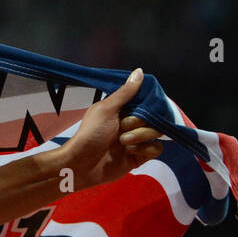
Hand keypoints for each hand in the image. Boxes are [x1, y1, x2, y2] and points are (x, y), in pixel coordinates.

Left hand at [59, 68, 164, 189]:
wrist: (82, 164)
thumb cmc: (89, 134)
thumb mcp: (106, 109)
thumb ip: (125, 93)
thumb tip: (139, 72)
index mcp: (122, 111)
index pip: (146, 103)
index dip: (148, 105)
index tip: (142, 107)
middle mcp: (131, 124)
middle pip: (153, 117)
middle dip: (139, 123)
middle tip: (122, 127)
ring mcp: (136, 141)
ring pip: (156, 133)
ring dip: (140, 136)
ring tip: (122, 142)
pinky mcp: (140, 156)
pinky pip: (155, 149)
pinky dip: (144, 149)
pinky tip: (129, 152)